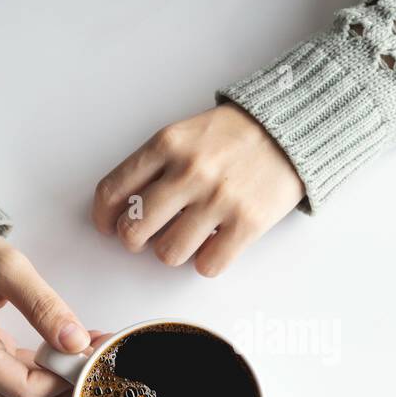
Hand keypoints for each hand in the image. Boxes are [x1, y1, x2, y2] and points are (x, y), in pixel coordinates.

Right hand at [0, 220, 106, 396]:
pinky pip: (14, 378)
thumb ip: (43, 306)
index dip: (64, 381)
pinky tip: (65, 349)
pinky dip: (43, 370)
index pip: (25, 391)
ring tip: (86, 351)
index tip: (92, 358)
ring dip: (56, 380)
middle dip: (65, 387)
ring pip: (21, 396)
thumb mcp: (5, 267)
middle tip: (96, 359)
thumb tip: (75, 341)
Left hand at [92, 104, 304, 276]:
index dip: (104, 217)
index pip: (113, 191)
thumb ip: (154, 165)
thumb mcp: (186, 133)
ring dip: (172, 252)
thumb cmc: (235, 136)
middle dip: (133, 240)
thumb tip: (125, 209)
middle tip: (145, 238)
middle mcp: (189, 172)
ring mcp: (219, 199)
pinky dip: (206, 262)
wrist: (292, 130)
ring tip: (186, 238)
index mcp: (167, 145)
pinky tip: (213, 244)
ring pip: (168, 254)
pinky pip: (207, 265)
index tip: (108, 226)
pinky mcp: (248, 223)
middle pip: (135, 230)